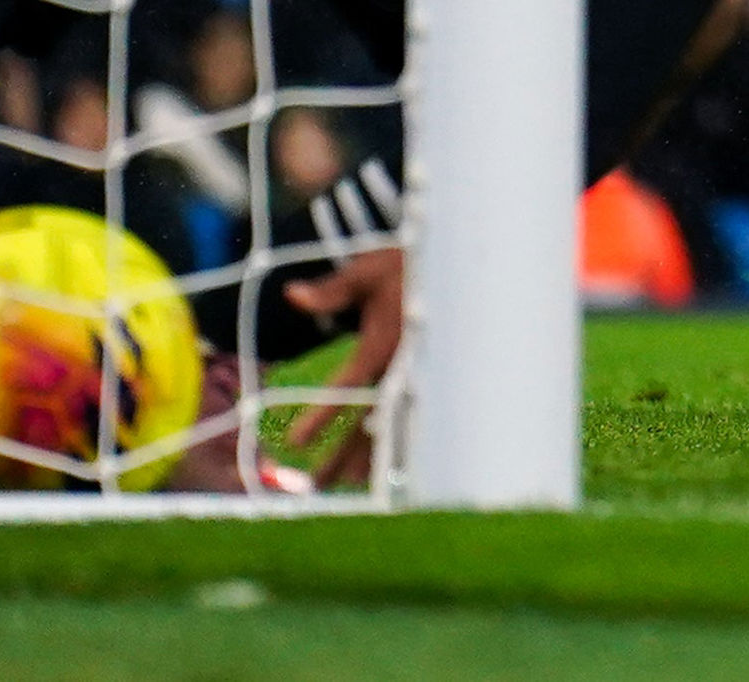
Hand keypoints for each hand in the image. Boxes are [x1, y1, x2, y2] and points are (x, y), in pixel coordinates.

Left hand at [272, 243, 406, 491]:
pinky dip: (393, 440)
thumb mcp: (369, 269)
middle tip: (314, 485)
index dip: (324, 413)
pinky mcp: (426, 375)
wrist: (457, 263)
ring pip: (392, 422)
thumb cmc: (407, 264)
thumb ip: (332, 289)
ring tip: (344, 485)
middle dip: (344, 454)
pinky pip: (407, 415)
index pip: (350, 383)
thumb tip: (291, 296)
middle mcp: (405, 363)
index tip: (297, 441)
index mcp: (387, 339)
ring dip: (368, 456)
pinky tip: (382, 464)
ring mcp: (418, 372)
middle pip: (370, 418)